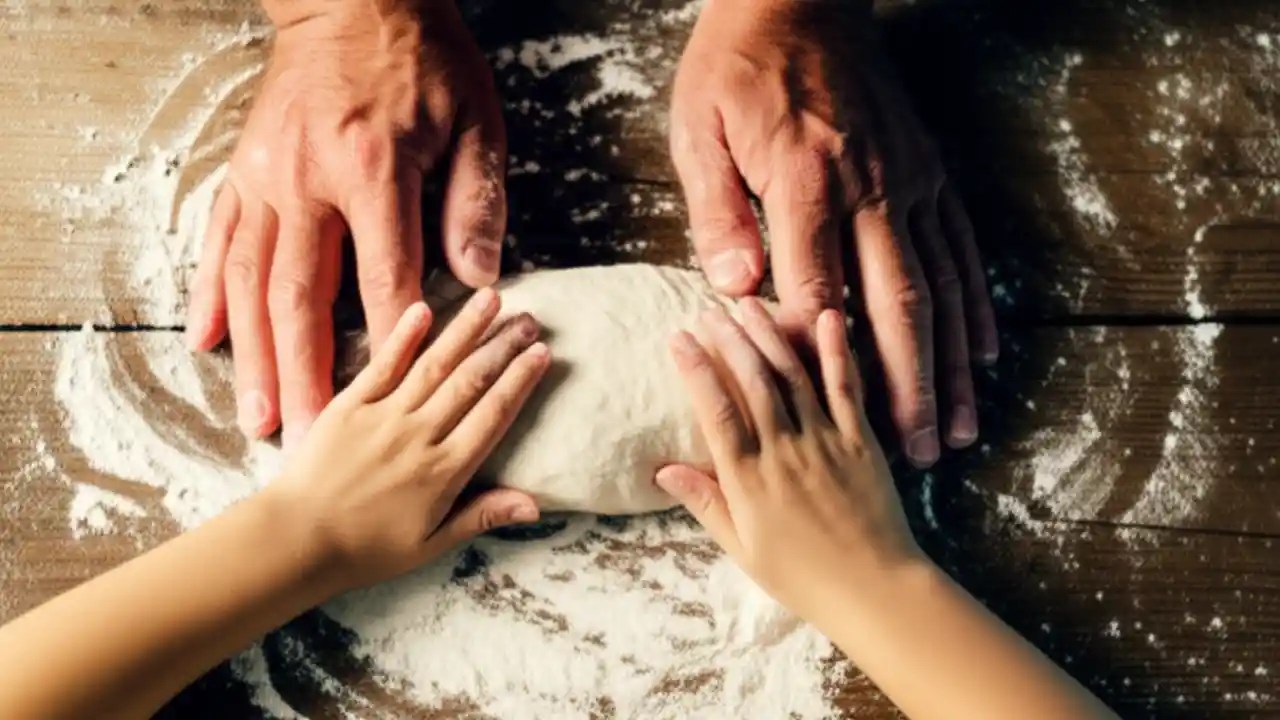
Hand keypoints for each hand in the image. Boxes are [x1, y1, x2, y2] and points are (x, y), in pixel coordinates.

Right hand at [186, 0, 506, 448]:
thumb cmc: (422, 59)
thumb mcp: (474, 122)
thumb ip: (475, 202)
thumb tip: (481, 279)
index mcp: (372, 170)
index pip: (384, 278)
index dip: (392, 344)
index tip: (395, 402)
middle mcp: (307, 181)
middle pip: (302, 297)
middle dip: (307, 375)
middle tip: (310, 437)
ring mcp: (266, 178)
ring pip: (251, 281)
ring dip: (255, 354)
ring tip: (260, 413)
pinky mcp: (244, 171)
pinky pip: (219, 241)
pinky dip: (211, 294)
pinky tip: (207, 340)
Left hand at [270, 293, 548, 591]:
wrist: (295, 540)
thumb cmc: (366, 549)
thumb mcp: (431, 545)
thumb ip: (482, 516)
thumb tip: (536, 504)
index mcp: (444, 472)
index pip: (493, 415)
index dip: (520, 381)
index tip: (543, 353)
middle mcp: (418, 436)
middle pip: (470, 382)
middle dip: (503, 347)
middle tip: (529, 319)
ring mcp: (383, 416)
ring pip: (434, 364)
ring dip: (465, 329)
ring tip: (490, 299)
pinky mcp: (349, 406)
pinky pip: (383, 365)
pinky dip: (404, 336)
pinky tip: (424, 309)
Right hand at [655, 299, 920, 622]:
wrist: (874, 589)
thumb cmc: (803, 577)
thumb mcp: (742, 548)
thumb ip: (705, 503)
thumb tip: (663, 471)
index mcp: (750, 479)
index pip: (715, 410)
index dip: (695, 369)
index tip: (677, 337)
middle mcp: (785, 451)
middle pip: (752, 381)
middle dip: (729, 339)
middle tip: (710, 308)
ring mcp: (825, 442)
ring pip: (793, 376)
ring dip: (770, 334)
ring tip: (750, 304)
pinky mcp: (860, 441)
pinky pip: (846, 389)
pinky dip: (836, 351)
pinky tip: (826, 318)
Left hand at [670, 0, 997, 466]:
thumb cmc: (737, 66)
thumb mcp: (699, 131)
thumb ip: (718, 214)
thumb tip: (737, 291)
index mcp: (806, 182)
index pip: (817, 293)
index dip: (821, 366)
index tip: (830, 425)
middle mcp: (870, 188)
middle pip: (896, 308)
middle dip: (908, 390)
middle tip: (917, 454)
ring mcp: (910, 181)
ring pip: (940, 288)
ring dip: (950, 365)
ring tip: (958, 427)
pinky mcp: (929, 172)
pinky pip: (961, 247)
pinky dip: (975, 304)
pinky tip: (983, 352)